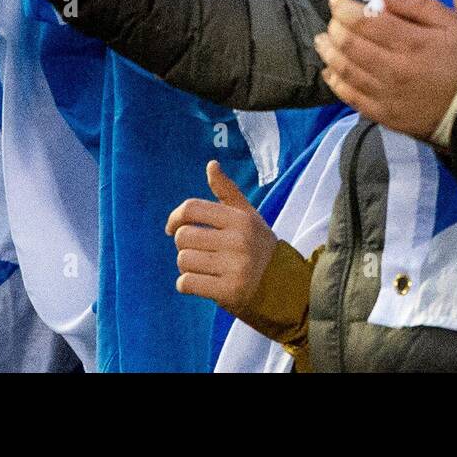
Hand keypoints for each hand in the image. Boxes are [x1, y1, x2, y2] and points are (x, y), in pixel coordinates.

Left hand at [165, 160, 276, 315]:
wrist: (285, 288)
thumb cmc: (259, 247)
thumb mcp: (248, 216)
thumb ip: (227, 191)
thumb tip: (211, 164)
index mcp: (240, 219)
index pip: (192, 209)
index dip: (175, 217)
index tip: (171, 227)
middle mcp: (238, 241)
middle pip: (183, 236)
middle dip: (183, 244)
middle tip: (197, 251)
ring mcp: (234, 268)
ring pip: (183, 260)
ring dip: (186, 266)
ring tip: (203, 268)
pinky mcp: (228, 292)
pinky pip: (187, 283)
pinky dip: (185, 284)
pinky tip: (199, 283)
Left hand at [315, 0, 456, 141]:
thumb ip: (420, 5)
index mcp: (413, 43)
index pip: (365, 22)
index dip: (344, 9)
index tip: (336, 1)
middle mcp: (395, 70)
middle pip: (350, 45)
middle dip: (334, 29)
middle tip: (331, 21)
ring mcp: (388, 96)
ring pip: (346, 71)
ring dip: (329, 53)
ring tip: (322, 41)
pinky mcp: (386, 116)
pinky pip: (352, 98)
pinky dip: (336, 83)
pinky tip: (330, 72)